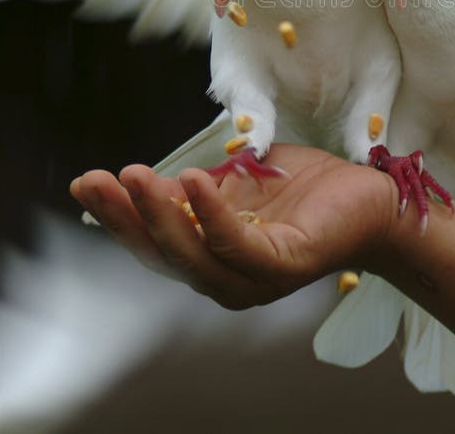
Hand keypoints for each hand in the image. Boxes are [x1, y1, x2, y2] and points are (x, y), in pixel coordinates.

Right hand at [70, 144, 395, 308]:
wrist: (368, 197)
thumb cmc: (304, 190)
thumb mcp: (238, 182)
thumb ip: (196, 189)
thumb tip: (148, 182)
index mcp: (211, 255)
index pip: (153, 240)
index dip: (118, 215)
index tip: (86, 182)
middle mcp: (225, 276)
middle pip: (162, 253)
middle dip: (125, 217)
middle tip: (97, 181)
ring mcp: (253, 277)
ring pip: (193, 253)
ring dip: (160, 215)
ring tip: (135, 176)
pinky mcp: (283, 266)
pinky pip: (239, 244)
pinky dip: (213, 214)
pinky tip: (195, 180)